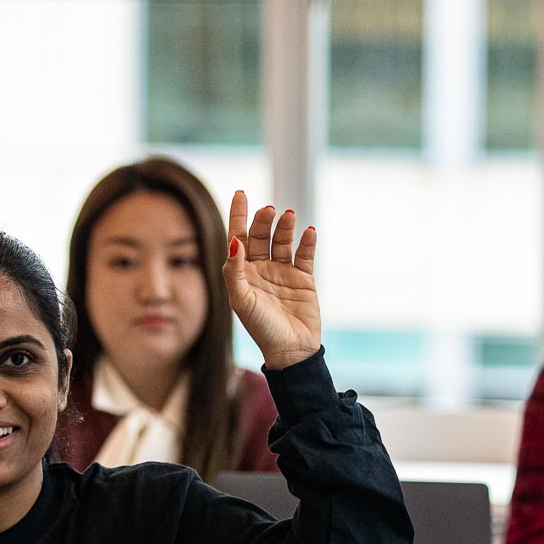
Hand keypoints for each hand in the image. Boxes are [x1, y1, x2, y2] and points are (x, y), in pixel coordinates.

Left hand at [223, 190, 320, 369]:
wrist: (291, 351)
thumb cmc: (261, 328)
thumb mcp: (241, 300)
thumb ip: (234, 270)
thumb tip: (234, 241)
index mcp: (243, 273)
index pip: (238, 237)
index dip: (238, 215)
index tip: (241, 193)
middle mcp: (262, 269)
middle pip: (261, 236)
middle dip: (264, 221)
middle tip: (269, 210)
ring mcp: (283, 273)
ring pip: (283, 242)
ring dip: (285, 228)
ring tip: (288, 216)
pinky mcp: (304, 279)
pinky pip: (305, 255)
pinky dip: (307, 242)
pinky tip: (309, 231)